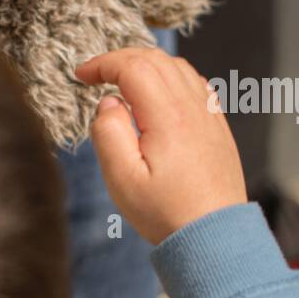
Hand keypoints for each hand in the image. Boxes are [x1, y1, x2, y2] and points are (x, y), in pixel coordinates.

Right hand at [75, 47, 246, 244]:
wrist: (216, 238)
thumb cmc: (167, 213)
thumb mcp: (122, 180)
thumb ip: (108, 133)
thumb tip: (109, 103)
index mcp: (167, 116)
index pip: (132, 67)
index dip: (102, 64)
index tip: (81, 76)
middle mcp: (192, 108)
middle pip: (154, 59)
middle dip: (120, 59)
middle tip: (96, 75)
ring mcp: (208, 115)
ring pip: (176, 67)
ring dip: (145, 64)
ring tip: (122, 81)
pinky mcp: (217, 126)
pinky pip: (194, 83)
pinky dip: (170, 76)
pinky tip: (157, 94)